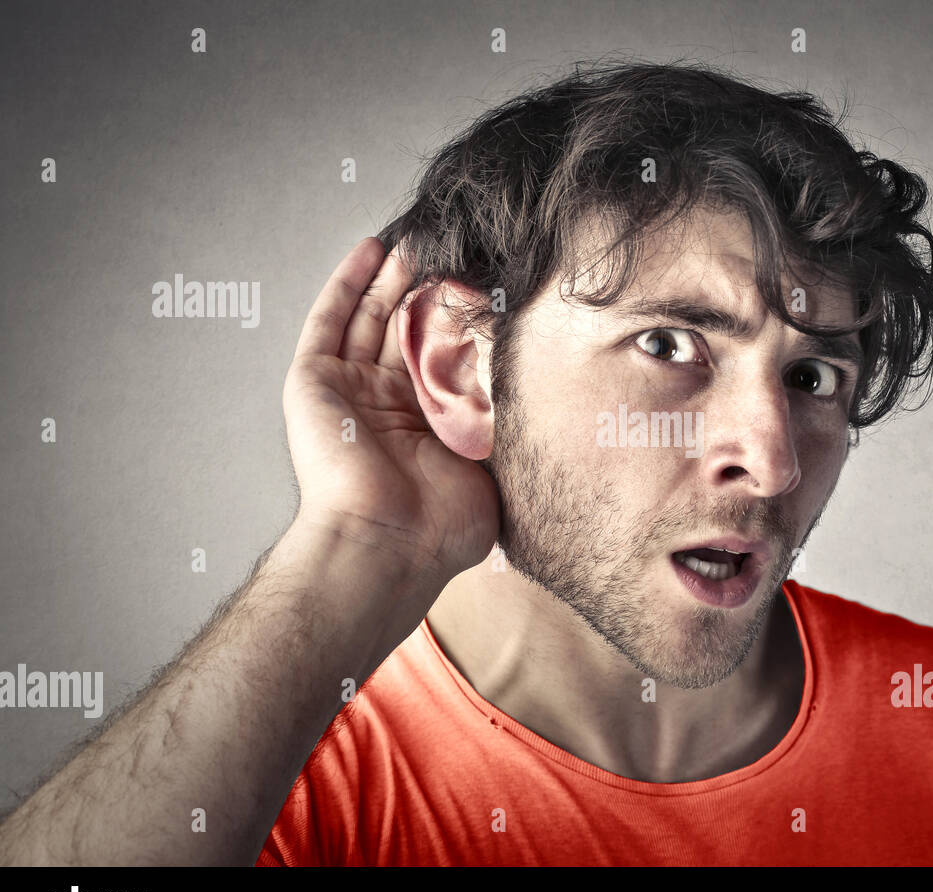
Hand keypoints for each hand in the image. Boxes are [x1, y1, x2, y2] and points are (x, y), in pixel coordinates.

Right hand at [282, 238, 500, 579]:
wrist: (389, 543)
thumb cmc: (440, 526)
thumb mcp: (489, 466)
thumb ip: (503, 426)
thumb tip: (544, 392)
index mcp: (424, 425)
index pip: (442, 356)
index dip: (460, 319)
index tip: (488, 281)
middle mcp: (384, 404)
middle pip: (406, 328)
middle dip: (428, 286)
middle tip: (454, 243)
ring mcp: (348, 390)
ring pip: (371, 315)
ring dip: (393, 273)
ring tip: (420, 232)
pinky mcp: (314, 381)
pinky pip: (329, 320)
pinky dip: (349, 282)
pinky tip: (371, 248)